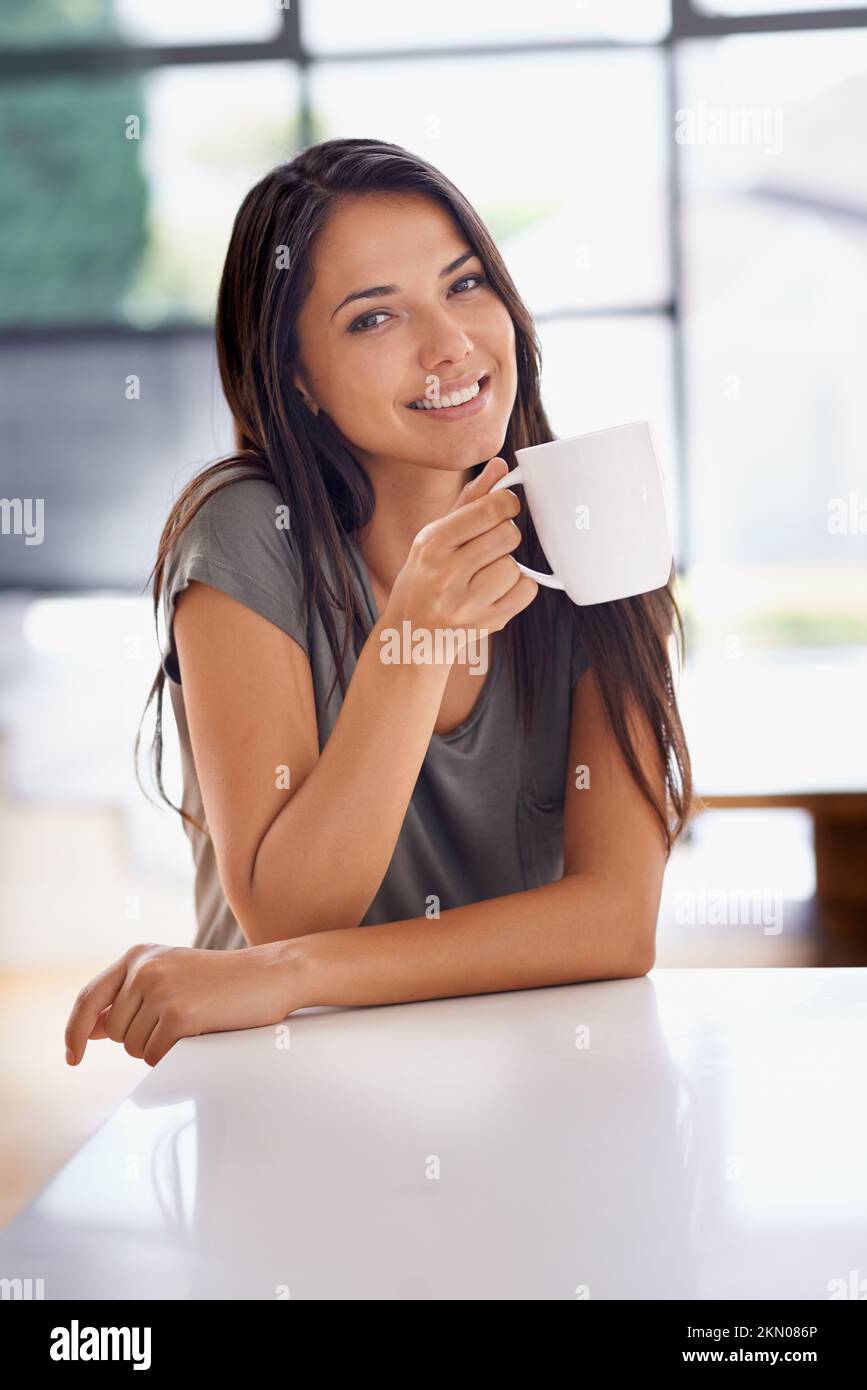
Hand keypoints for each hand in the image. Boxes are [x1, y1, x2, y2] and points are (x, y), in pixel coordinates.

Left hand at [64, 940, 305, 1067]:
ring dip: (160, 1048)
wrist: (271, 975)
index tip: (72, 1057)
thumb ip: (130, 999)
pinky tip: (199, 1035)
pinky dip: (173, 1056)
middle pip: (115, 1033)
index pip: (89, 998)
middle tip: (180, 1024)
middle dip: (141, 1040)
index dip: (74, 1031)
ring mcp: (160, 990)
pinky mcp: (178, 1014)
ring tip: (193, 1025)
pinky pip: (155, 1056)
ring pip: (134, 1048)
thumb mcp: (170, 978)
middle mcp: (143, 968)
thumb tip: (92, 1030)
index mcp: (138, 955)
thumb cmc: (223, 982)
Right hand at [381, 456, 537, 650]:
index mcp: (432, 544)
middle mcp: (446, 575)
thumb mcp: (434, 536)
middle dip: (505, 535)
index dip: (506, 504)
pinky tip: (496, 590)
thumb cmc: (424, 577)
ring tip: (485, 573)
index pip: (490, 509)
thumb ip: (469, 501)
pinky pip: (526, 591)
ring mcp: (467, 604)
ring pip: (515, 566)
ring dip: (507, 565)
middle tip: (490, 545)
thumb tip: (500, 466)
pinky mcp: (487, 624)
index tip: (503, 509)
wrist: (411, 634)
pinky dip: (518, 587)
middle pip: (508, 535)